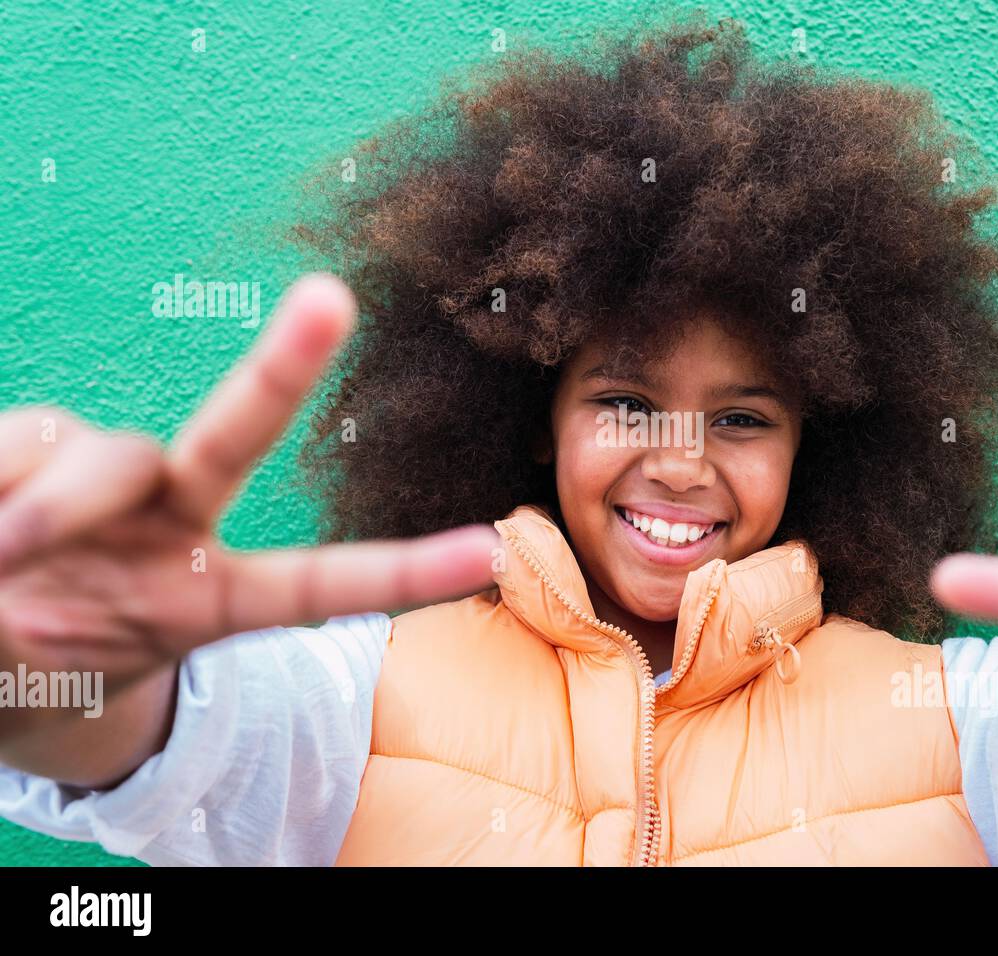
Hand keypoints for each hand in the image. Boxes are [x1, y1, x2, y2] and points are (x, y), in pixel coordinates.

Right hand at [0, 274, 500, 738]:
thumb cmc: (36, 651)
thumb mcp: (60, 657)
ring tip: (4, 560)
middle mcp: (174, 529)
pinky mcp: (42, 449)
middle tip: (329, 299)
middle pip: (234, 442)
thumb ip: (67, 579)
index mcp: (208, 600)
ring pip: (102, 455)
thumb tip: (18, 518)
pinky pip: (24, 442)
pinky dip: (0, 481)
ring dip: (47, 510)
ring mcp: (114, 488)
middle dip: (281, 371)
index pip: (317, 587)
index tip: (490, 550)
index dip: (402, 573)